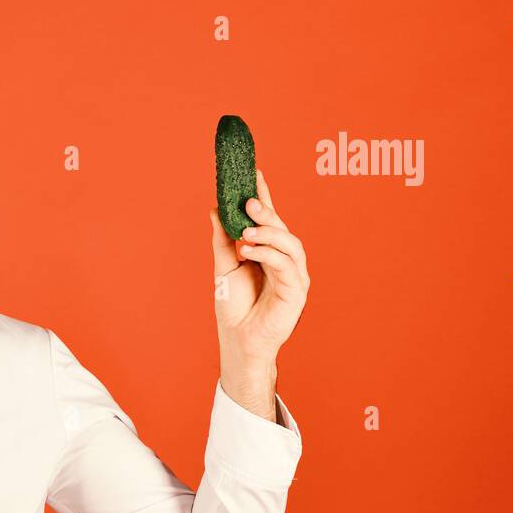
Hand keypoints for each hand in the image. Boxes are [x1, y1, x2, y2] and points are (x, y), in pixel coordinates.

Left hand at [209, 168, 309, 368]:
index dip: (263, 195)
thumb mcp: (223, 267)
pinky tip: (249, 251)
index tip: (254, 171)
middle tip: (247, 201)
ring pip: (289, 243)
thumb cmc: (234, 307)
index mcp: (269, 252)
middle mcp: (285, 260)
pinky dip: (268, 254)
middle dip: (266, 211)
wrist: (238, 341)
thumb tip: (216, 208)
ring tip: (245, 232)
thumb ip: (222, 240)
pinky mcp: (296, 292)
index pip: (268, 219)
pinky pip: (286, 266)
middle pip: (281, 228)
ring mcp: (294, 275)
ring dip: (267, 233)